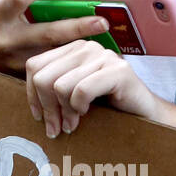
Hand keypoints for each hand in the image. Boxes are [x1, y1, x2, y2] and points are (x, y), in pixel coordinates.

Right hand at [0, 0, 109, 71]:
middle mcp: (9, 41)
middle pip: (48, 34)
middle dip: (78, 27)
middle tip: (103, 22)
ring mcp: (20, 63)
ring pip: (57, 56)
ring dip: (82, 47)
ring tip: (107, 40)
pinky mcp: (28, 78)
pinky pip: (56, 69)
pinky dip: (75, 61)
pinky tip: (93, 56)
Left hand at [25, 39, 158, 136]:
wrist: (145, 116)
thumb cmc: (107, 108)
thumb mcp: (72, 96)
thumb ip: (52, 90)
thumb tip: (30, 104)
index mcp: (72, 49)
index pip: (34, 66)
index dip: (32, 95)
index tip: (40, 116)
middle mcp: (86, 47)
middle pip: (43, 77)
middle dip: (47, 108)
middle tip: (56, 128)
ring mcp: (103, 56)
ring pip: (60, 85)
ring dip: (65, 112)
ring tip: (73, 123)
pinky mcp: (118, 71)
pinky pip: (81, 91)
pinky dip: (80, 108)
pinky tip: (87, 113)